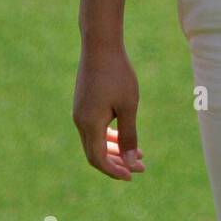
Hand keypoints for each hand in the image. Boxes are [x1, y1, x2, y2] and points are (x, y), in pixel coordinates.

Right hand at [73, 43, 146, 180]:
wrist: (100, 45)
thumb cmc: (117, 74)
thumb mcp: (128, 106)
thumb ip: (129, 135)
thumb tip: (132, 163)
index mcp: (89, 125)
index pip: (98, 160)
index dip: (115, 171)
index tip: (134, 175)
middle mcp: (80, 121)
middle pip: (95, 153)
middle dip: (118, 163)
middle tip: (141, 167)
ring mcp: (80, 112)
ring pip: (95, 141)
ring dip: (115, 150)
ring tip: (138, 153)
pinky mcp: (83, 103)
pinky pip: (94, 128)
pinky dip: (109, 136)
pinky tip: (123, 134)